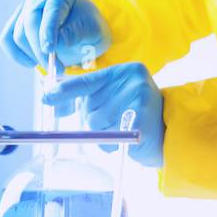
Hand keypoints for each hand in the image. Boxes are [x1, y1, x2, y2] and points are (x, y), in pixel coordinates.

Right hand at [0, 0, 110, 69]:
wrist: (83, 25)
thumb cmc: (89, 25)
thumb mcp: (93, 29)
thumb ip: (76, 33)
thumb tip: (55, 43)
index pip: (51, 10)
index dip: (48, 31)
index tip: (50, 50)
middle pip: (30, 24)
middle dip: (41, 50)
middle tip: (57, 69)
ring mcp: (24, 8)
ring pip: (18, 35)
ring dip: (33, 55)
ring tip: (52, 65)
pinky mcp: (15, 22)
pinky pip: (7, 40)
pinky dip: (18, 55)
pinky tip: (33, 62)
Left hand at [41, 62, 165, 166]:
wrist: (170, 135)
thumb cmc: (136, 115)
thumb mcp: (114, 96)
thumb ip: (88, 94)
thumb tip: (50, 96)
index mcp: (126, 71)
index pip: (87, 81)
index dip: (65, 91)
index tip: (46, 97)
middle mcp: (134, 82)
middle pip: (89, 108)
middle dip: (94, 121)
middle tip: (115, 122)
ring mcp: (140, 101)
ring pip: (96, 125)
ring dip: (103, 135)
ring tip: (123, 131)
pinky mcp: (141, 123)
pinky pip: (109, 139)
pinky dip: (113, 145)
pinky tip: (128, 141)